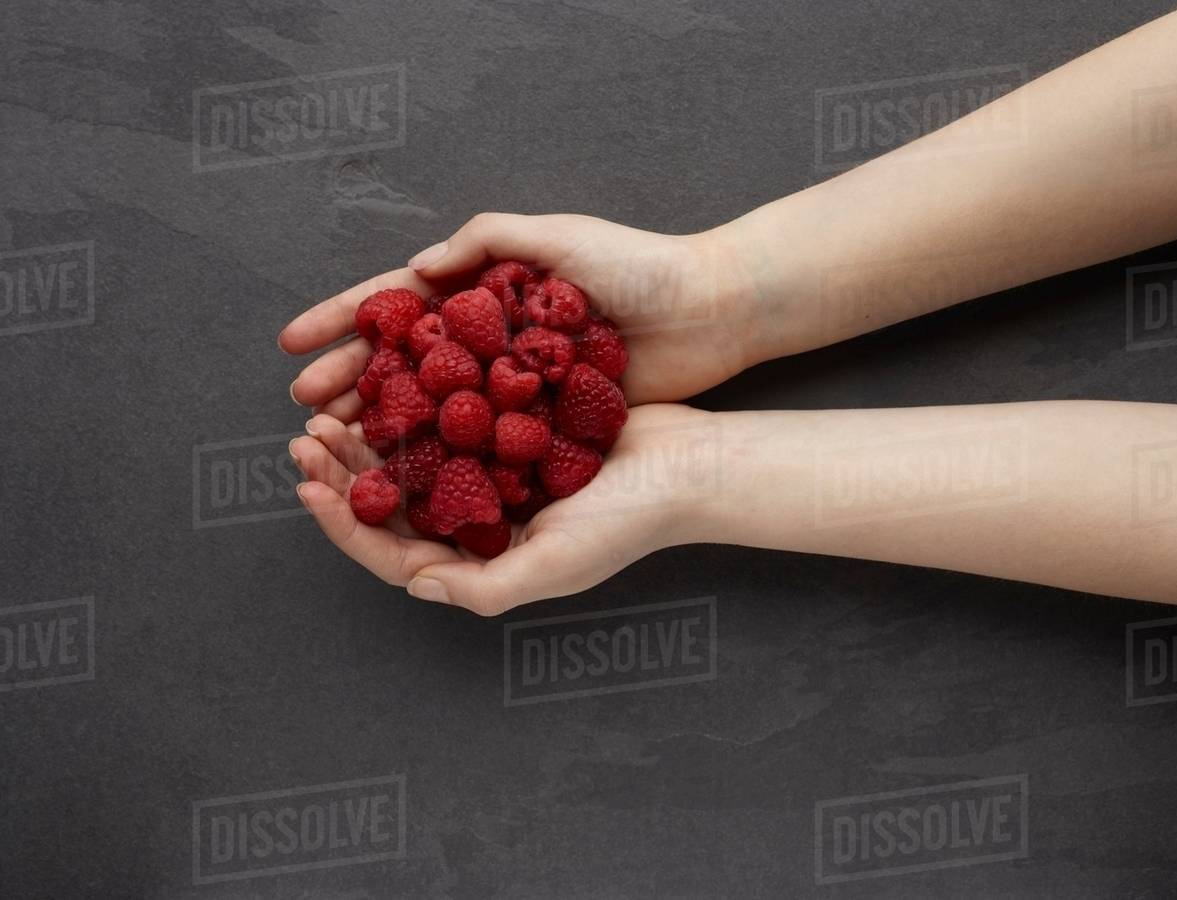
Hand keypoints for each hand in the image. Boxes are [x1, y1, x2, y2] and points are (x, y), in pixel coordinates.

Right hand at [278, 213, 754, 418]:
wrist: (709, 313)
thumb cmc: (637, 267)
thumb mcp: (559, 238)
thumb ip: (488, 243)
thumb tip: (417, 266)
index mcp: (484, 289)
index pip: (396, 304)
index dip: (341, 322)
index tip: (291, 343)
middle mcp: (489, 338)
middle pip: (403, 362)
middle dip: (347, 381)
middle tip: (302, 409)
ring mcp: (513, 382)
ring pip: (433, 407)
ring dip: (382, 424)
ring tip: (338, 444)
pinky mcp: (544, 419)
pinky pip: (481, 439)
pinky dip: (442, 454)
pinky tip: (407, 473)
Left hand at [289, 404, 718, 615]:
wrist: (686, 465)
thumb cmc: (629, 521)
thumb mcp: (557, 565)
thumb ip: (484, 588)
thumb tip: (414, 585)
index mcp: (483, 561)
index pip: (396, 553)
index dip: (346, 526)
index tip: (310, 489)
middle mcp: (480, 523)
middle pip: (392, 504)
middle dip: (343, 476)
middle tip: (305, 439)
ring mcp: (493, 477)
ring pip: (410, 461)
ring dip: (368, 440)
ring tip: (329, 410)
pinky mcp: (509, 435)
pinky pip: (447, 422)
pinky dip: (413, 406)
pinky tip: (387, 382)